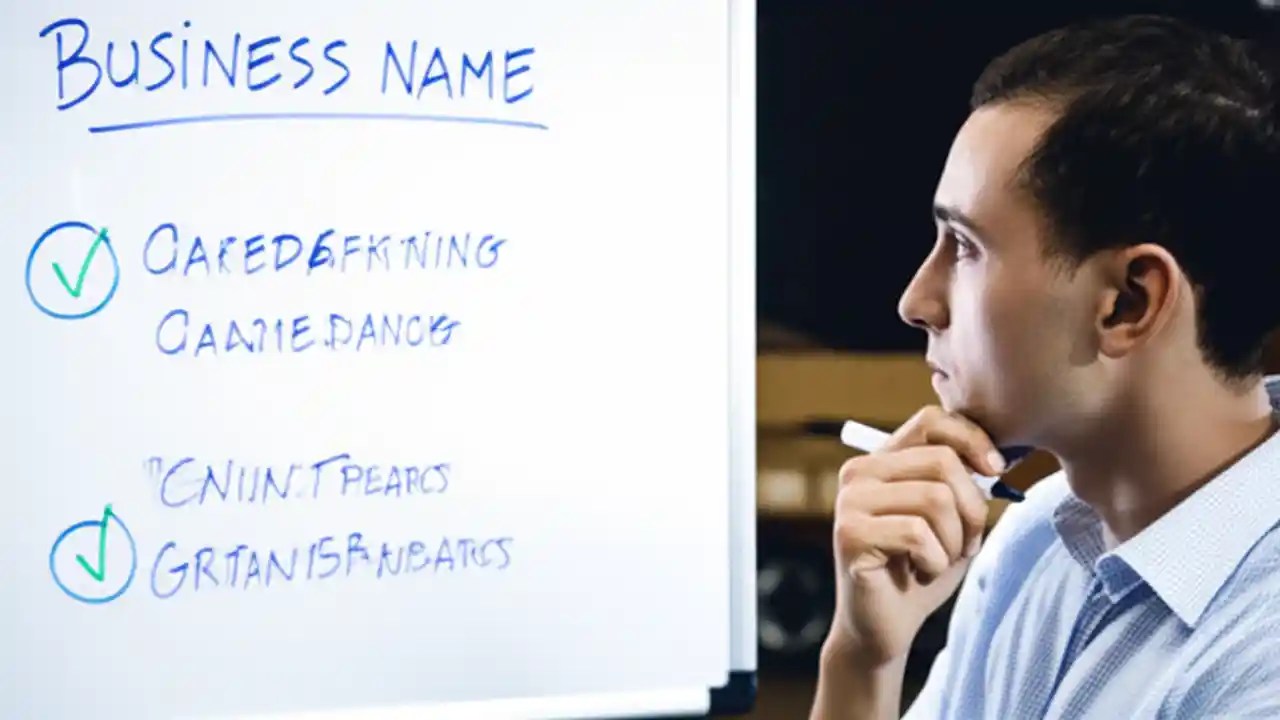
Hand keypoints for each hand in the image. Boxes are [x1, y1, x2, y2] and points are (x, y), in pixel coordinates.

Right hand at [825, 406, 1004, 665]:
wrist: (885, 625)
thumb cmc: (922, 567)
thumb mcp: (952, 518)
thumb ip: (962, 482)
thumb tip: (992, 460)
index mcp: (883, 459)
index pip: (932, 421)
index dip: (972, 439)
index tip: (996, 471)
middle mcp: (859, 472)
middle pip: (942, 462)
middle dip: (971, 509)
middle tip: (966, 543)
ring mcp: (850, 501)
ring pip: (935, 498)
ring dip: (954, 540)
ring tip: (939, 560)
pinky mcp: (849, 534)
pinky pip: (918, 534)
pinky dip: (935, 561)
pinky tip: (920, 572)